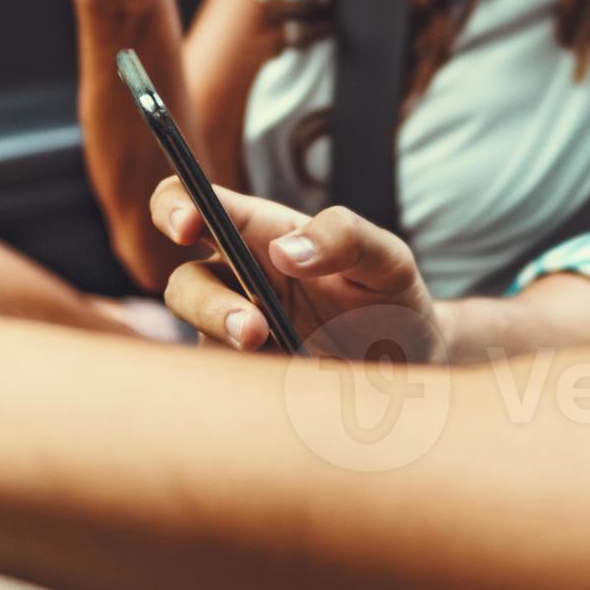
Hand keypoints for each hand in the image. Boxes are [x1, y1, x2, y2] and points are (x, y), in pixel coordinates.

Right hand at [148, 176, 440, 361]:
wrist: (413, 370)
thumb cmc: (391, 301)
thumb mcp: (388, 260)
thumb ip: (346, 237)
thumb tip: (284, 251)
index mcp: (261, 234)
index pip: (195, 203)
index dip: (176, 206)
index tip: (188, 225)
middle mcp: (236, 281)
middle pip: (184, 283)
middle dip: (206, 304)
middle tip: (254, 327)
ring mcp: (234, 335)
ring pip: (198, 340)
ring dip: (227, 346)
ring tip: (274, 351)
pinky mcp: (241, 381)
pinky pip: (221, 385)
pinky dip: (244, 386)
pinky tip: (288, 385)